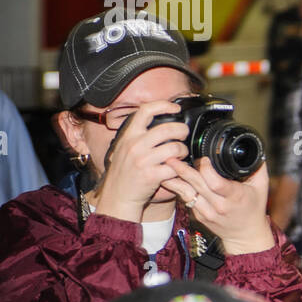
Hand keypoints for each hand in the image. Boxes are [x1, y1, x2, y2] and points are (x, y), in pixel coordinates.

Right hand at [88, 102, 189, 221]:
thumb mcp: (124, 148)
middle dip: (182, 130)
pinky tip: (177, 169)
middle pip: (167, 129)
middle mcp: (134, 145)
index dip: (163, 105)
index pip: (145, 111)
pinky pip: (175, 167)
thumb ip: (138, 135)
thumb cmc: (124, 171)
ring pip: (175, 147)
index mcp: (128, 135)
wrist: (117, 196)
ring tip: (181, 154)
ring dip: (183, 150)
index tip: (175, 108)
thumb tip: (158, 121)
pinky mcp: (151, 175)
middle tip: (184, 135)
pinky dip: (180, 168)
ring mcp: (143, 160)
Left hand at [163, 158, 274, 254]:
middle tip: (172, 156)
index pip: (216, 183)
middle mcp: (219, 205)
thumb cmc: (254, 208)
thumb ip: (258, 166)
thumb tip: (253, 148)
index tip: (204, 159)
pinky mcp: (198, 215)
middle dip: (182, 169)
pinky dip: (178, 187)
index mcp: (235, 196)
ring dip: (174, 179)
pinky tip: (170, 177)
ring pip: (186, 193)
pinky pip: (186, 199)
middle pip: (197, 185)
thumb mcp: (261, 186)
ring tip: (165, 166)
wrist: (246, 235)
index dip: (207, 169)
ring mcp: (207, 212)